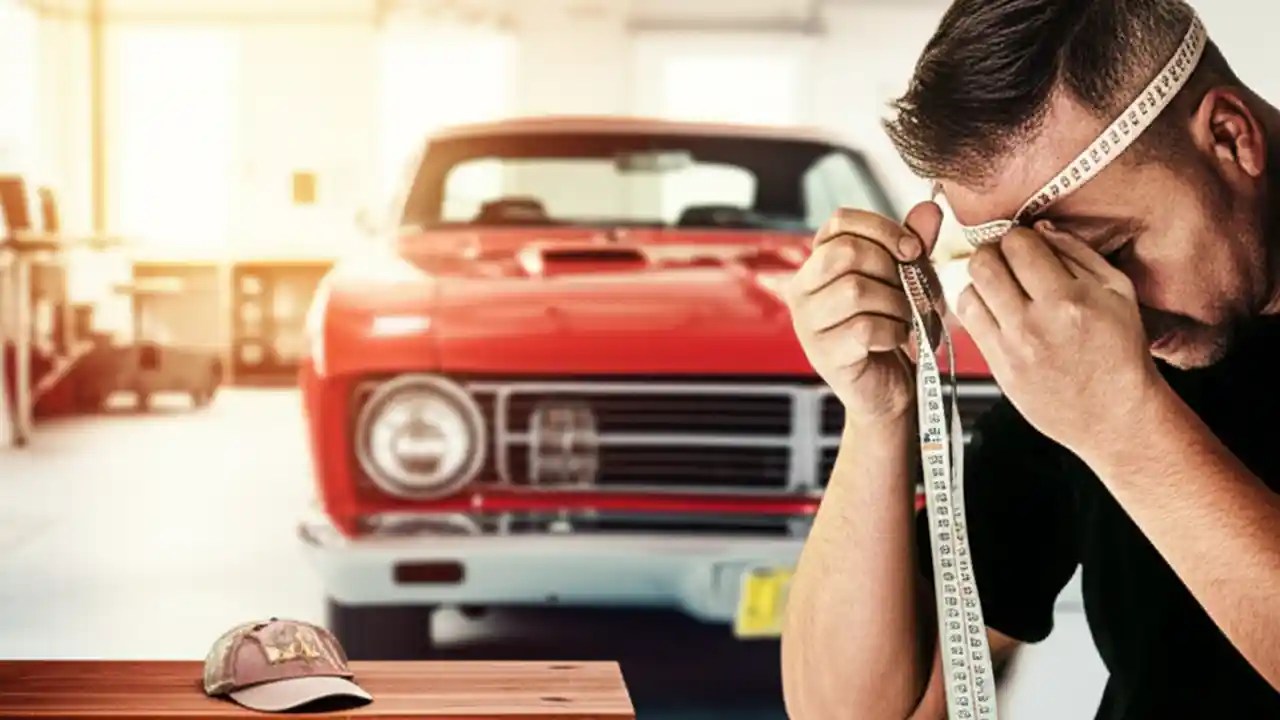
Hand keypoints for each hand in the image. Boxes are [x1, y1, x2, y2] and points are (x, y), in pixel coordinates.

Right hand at [785, 202, 943, 423]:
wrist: (887, 391)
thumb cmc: (892, 332)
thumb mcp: (906, 281)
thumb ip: (912, 246)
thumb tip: (930, 208)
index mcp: (817, 264)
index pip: (839, 222)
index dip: (882, 228)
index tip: (912, 250)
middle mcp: (802, 290)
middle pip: (846, 253)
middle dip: (891, 269)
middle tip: (911, 291)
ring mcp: (808, 324)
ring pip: (855, 291)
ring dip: (896, 304)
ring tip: (906, 319)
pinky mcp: (824, 353)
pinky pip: (864, 328)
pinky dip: (893, 332)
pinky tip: (896, 340)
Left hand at [954, 224, 1161, 456]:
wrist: (1115, 415)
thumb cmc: (1121, 353)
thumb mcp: (1119, 292)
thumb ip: (1078, 253)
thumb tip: (1040, 226)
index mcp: (1069, 299)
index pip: (1018, 244)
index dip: (1019, 237)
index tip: (1027, 246)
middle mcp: (1035, 323)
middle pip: (983, 263)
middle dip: (993, 253)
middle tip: (1008, 262)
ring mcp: (1012, 348)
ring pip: (968, 291)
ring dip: (982, 283)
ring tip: (1004, 289)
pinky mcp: (998, 367)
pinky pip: (968, 322)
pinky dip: (977, 308)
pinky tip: (997, 311)